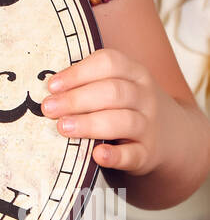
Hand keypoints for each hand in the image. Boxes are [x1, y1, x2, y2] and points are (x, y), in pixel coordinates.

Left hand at [41, 47, 168, 175]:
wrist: (171, 138)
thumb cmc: (127, 107)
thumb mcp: (118, 86)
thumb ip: (89, 84)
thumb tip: (47, 90)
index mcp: (134, 73)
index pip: (109, 63)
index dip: (78, 73)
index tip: (52, 86)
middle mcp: (145, 96)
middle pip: (113, 92)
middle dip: (76, 99)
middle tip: (49, 109)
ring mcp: (149, 126)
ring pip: (123, 121)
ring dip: (90, 124)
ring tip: (63, 127)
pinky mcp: (148, 154)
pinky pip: (133, 154)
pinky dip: (115, 156)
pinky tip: (97, 155)